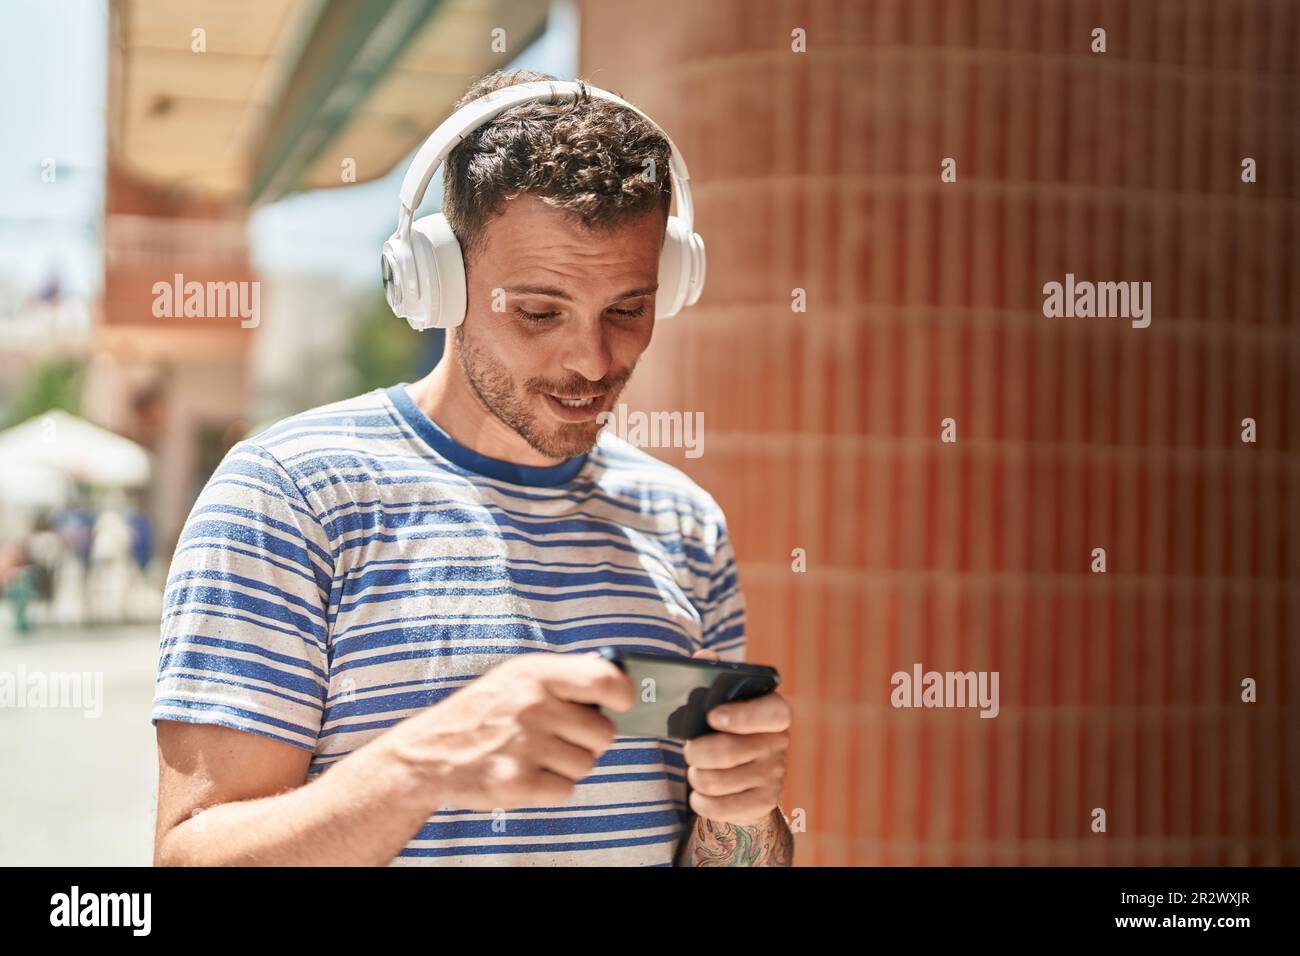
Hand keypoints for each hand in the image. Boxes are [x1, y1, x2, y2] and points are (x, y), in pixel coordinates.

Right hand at [385, 652, 635, 810]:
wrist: (427, 754)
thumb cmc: (480, 712)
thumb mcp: (516, 676)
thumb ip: (563, 675)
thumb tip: (614, 677)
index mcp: (536, 674)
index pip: (605, 679)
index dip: (621, 695)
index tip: (618, 704)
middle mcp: (533, 706)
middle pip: (604, 732)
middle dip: (587, 739)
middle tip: (558, 737)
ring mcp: (526, 745)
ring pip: (587, 764)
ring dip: (568, 765)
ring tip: (536, 755)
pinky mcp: (519, 782)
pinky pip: (567, 790)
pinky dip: (551, 788)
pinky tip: (527, 773)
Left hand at [683, 648, 791, 825]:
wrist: (747, 777)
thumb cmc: (728, 729)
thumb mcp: (723, 701)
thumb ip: (714, 677)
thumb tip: (704, 657)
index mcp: (774, 711)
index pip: (770, 712)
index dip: (741, 715)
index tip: (712, 717)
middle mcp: (779, 743)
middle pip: (729, 752)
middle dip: (697, 751)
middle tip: (689, 749)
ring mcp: (775, 776)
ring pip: (718, 782)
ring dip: (696, 776)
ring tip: (696, 769)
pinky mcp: (764, 803)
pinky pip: (720, 808)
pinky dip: (701, 801)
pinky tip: (700, 792)